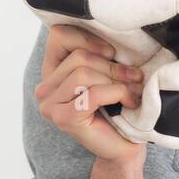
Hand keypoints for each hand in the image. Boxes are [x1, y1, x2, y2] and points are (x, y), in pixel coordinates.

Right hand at [34, 24, 147, 166]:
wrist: (125, 147)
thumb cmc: (118, 108)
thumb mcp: (108, 72)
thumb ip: (100, 54)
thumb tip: (115, 32)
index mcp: (51, 72)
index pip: (59, 35)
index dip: (88, 39)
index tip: (112, 53)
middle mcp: (44, 89)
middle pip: (78, 57)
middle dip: (112, 66)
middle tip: (134, 77)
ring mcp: (50, 106)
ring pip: (84, 73)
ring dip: (116, 80)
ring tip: (133, 89)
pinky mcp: (64, 119)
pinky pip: (93, 94)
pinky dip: (118, 94)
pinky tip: (130, 103)